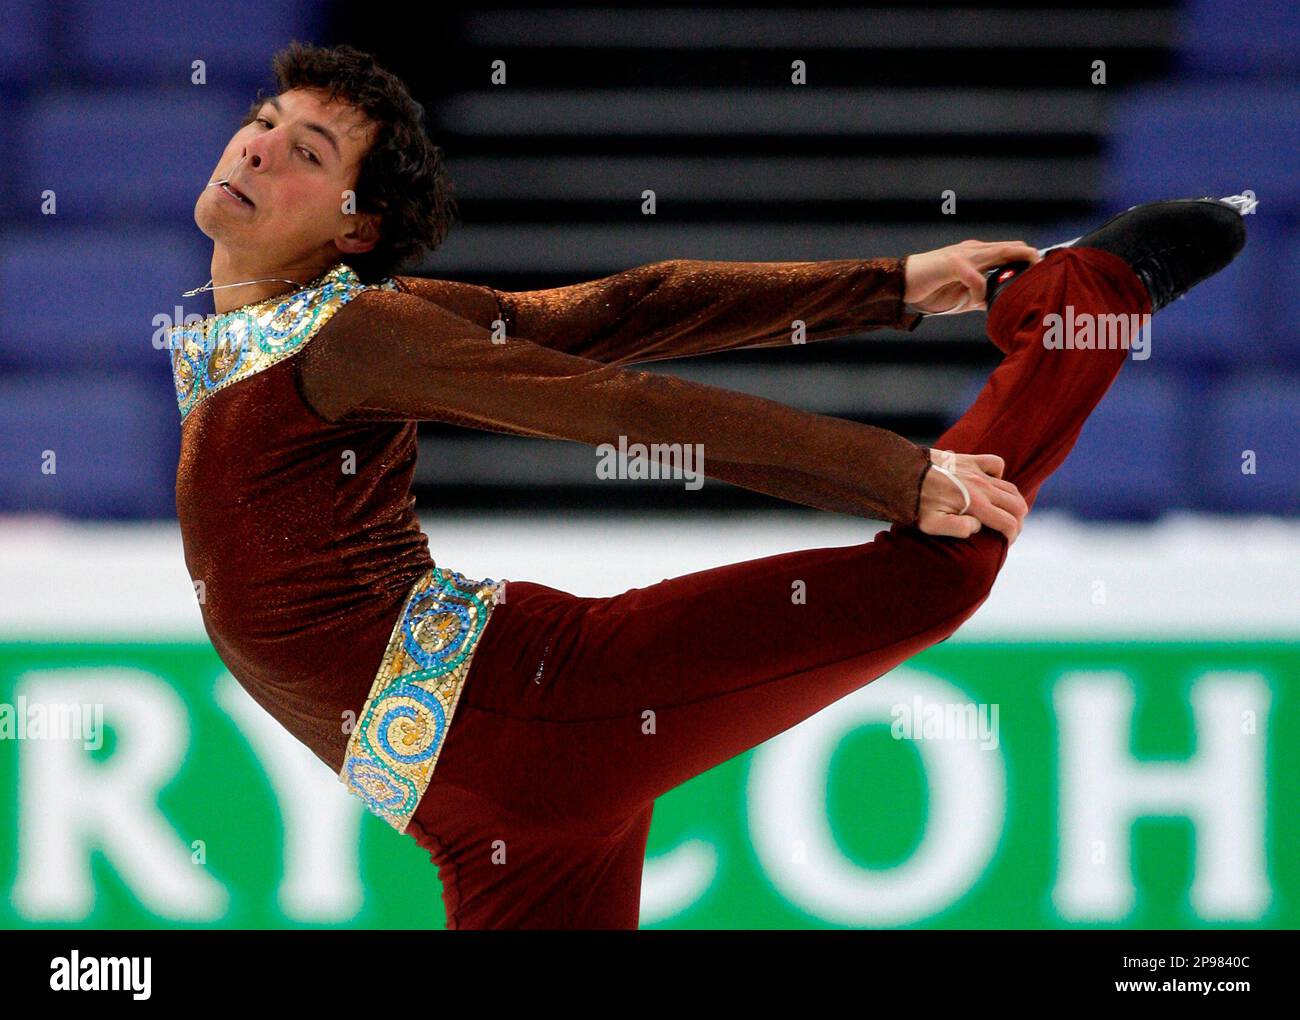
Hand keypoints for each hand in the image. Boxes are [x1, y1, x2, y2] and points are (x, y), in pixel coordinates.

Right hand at [904, 239, 1041, 313]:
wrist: (900, 285)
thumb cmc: (930, 290)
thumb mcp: (963, 297)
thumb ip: (983, 297)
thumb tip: (1002, 304)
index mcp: (977, 256)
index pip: (1009, 252)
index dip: (1028, 259)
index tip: (1045, 270)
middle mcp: (973, 251)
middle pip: (1010, 247)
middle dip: (1030, 257)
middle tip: (1049, 269)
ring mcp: (963, 255)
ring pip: (999, 252)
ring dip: (1016, 262)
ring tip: (1030, 274)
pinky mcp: (952, 263)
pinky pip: (975, 276)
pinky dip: (981, 290)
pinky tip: (978, 301)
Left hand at [918, 449, 1027, 542]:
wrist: (903, 474)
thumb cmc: (916, 503)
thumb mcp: (932, 524)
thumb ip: (959, 528)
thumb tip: (978, 526)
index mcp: (976, 503)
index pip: (1009, 522)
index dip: (1012, 536)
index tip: (1005, 543)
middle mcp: (981, 486)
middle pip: (1017, 505)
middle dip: (1018, 522)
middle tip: (1008, 531)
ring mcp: (977, 471)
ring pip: (1011, 488)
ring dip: (1013, 503)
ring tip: (1005, 514)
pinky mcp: (970, 460)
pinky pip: (996, 464)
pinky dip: (999, 476)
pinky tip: (990, 485)